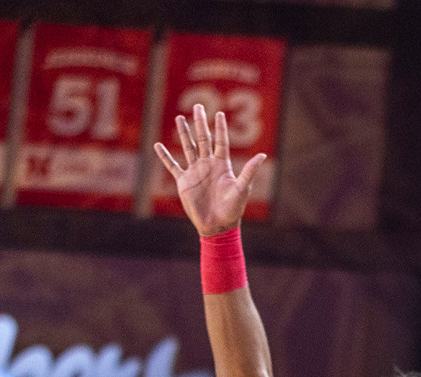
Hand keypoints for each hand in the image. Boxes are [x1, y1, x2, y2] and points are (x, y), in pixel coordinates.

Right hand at [153, 103, 266, 237]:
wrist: (217, 225)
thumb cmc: (233, 209)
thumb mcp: (242, 189)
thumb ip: (249, 171)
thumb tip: (262, 156)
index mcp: (222, 165)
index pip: (221, 141)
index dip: (220, 128)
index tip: (219, 113)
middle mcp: (208, 165)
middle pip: (203, 138)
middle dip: (200, 122)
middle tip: (198, 106)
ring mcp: (195, 172)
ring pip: (188, 147)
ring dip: (184, 133)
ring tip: (179, 117)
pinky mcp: (184, 181)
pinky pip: (172, 165)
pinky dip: (165, 156)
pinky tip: (158, 145)